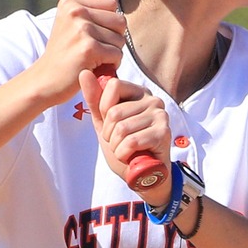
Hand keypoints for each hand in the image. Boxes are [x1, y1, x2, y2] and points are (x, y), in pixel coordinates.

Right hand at [23, 0, 125, 103]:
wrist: (45, 80)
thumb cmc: (64, 52)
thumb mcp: (75, 23)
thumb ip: (97, 5)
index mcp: (71, 1)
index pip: (112, 4)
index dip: (109, 22)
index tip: (91, 34)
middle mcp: (75, 11)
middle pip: (120, 21)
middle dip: (114, 38)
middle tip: (94, 49)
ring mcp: (81, 29)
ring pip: (120, 39)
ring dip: (112, 53)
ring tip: (92, 58)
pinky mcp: (88, 48)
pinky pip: (117, 55)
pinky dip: (110, 65)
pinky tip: (94, 67)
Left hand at [78, 68, 171, 200]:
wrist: (140, 175)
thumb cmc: (124, 146)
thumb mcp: (104, 122)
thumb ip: (94, 98)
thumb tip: (84, 72)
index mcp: (138, 92)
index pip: (112, 85)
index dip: (104, 108)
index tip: (111, 123)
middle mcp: (152, 99)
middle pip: (115, 111)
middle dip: (110, 133)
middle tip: (119, 142)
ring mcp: (160, 115)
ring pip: (122, 128)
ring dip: (116, 146)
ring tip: (126, 150)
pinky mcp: (164, 132)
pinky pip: (132, 141)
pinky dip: (124, 154)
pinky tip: (132, 156)